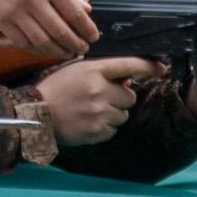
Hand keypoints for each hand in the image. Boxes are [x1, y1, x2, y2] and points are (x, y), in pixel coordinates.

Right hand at [0, 0, 93, 56]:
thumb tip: (86, 10)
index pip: (74, 13)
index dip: (87, 29)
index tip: (93, 37)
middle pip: (60, 31)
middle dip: (76, 44)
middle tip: (83, 49)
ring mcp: (15, 11)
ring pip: (42, 42)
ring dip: (59, 51)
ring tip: (68, 53)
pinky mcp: (1, 20)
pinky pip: (23, 42)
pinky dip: (38, 50)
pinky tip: (47, 49)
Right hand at [35, 56, 156, 143]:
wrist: (35, 115)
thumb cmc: (55, 89)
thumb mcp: (76, 71)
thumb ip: (102, 72)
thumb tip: (128, 80)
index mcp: (93, 71)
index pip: (128, 65)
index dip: (148, 67)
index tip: (161, 69)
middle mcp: (99, 91)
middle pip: (130, 96)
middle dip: (120, 98)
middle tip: (103, 98)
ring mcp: (99, 113)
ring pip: (123, 115)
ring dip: (113, 113)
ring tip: (93, 111)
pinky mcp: (96, 131)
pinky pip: (113, 130)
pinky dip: (104, 127)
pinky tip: (88, 122)